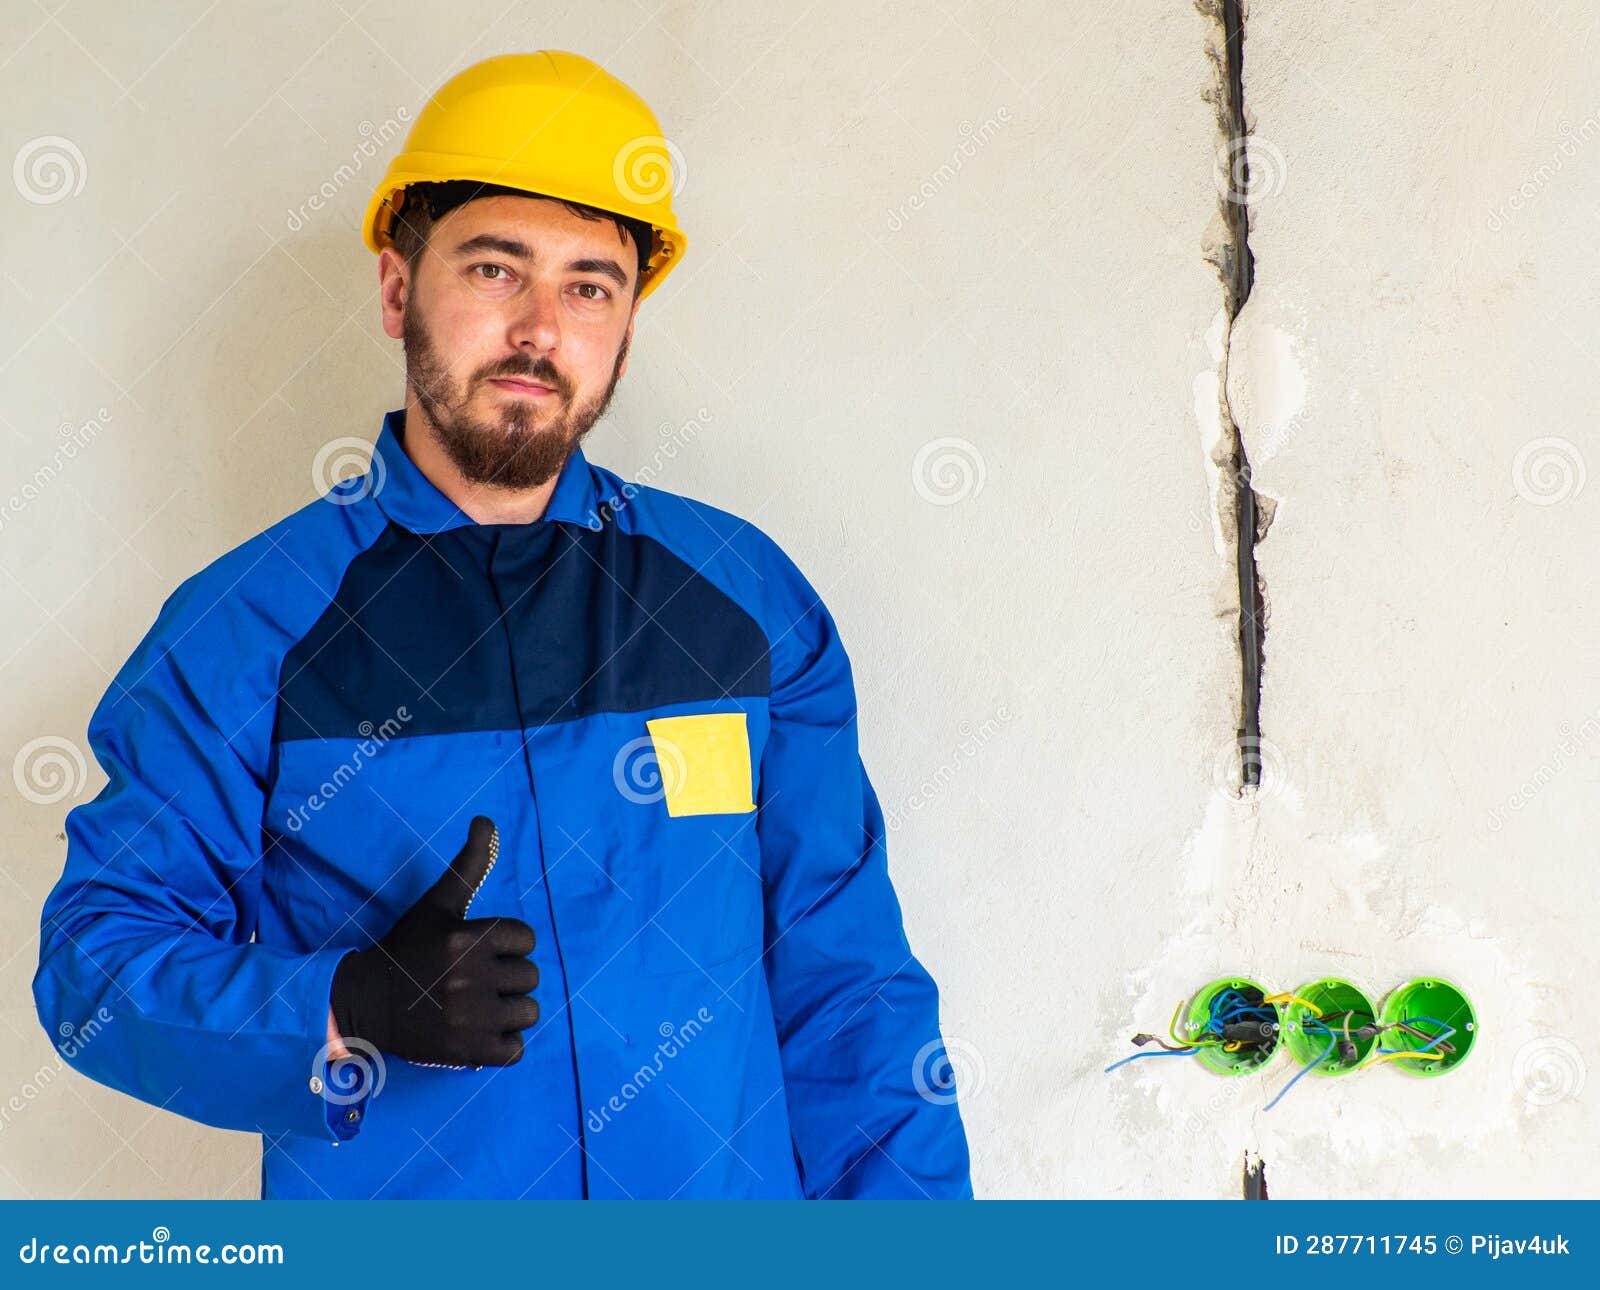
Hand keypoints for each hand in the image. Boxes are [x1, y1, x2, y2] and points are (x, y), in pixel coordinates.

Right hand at [329, 816, 538, 1067]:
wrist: (364, 1003)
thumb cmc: (408, 949)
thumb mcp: (438, 904)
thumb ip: (469, 864)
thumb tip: (487, 819)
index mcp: (466, 939)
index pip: (526, 939)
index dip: (508, 945)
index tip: (481, 952)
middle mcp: (469, 977)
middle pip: (531, 977)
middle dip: (508, 978)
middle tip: (476, 981)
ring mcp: (469, 1018)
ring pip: (528, 1013)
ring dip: (509, 1012)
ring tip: (480, 1007)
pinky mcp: (466, 1053)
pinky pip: (516, 1050)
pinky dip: (503, 1045)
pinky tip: (479, 1032)